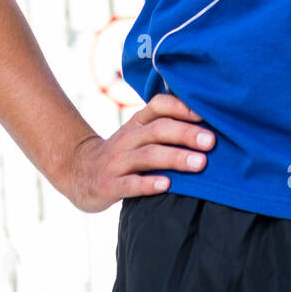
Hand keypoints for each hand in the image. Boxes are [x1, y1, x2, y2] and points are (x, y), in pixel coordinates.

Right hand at [59, 93, 215, 212]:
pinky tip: (167, 185)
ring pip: (147, 155)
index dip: (181, 106)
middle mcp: (127, 138)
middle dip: (186, 134)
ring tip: (200, 163)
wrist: (78, 172)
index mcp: (137, 123)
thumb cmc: (122, 153)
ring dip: (175, 157)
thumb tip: (209, 119)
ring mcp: (117, 161)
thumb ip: (165, 126)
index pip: (158, 106)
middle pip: (158, 130)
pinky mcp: (108, 185)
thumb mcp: (138, 134)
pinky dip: (148, 184)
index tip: (207, 113)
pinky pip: (129, 184)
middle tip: (212, 142)